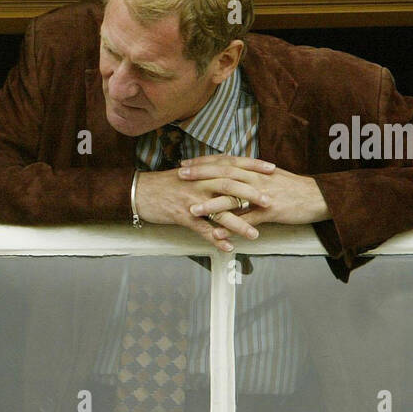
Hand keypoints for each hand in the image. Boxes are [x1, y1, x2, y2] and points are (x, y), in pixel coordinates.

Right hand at [134, 157, 275, 251]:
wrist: (140, 192)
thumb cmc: (165, 184)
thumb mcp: (189, 172)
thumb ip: (209, 172)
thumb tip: (228, 171)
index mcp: (203, 170)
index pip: (233, 164)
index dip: (253, 166)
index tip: (272, 169)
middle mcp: (199, 182)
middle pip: (230, 185)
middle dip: (252, 194)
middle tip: (270, 202)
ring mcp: (191, 200)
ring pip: (219, 211)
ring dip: (239, 224)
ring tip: (254, 234)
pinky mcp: (182, 216)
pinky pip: (202, 229)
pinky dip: (215, 239)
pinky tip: (228, 247)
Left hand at [178, 155, 329, 243]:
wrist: (319, 197)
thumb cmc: (293, 188)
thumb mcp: (270, 177)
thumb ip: (250, 176)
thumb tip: (231, 175)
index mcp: (255, 170)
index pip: (225, 162)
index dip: (205, 162)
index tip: (186, 163)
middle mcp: (256, 179)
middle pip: (224, 174)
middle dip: (201, 175)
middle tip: (180, 176)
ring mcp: (263, 195)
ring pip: (233, 198)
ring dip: (211, 204)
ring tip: (192, 209)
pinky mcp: (271, 212)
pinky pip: (248, 220)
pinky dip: (232, 227)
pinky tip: (217, 234)